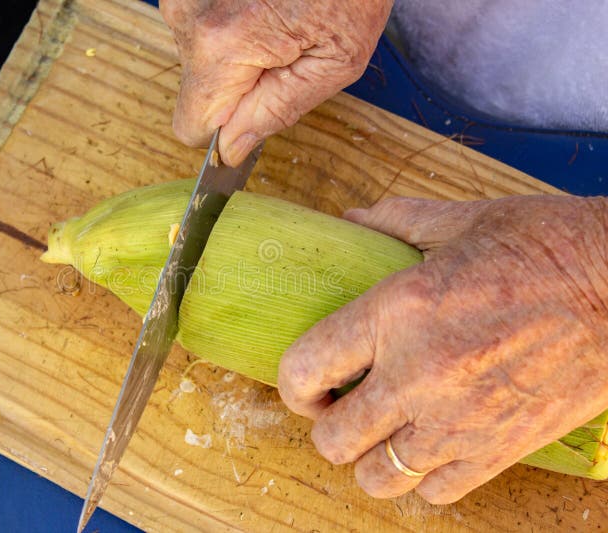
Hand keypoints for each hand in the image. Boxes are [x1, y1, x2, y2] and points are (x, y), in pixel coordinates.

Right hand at [160, 0, 391, 165]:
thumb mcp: (334, 62)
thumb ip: (276, 112)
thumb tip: (232, 148)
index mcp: (221, 46)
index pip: (190, 127)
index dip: (226, 130)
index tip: (259, 109)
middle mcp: (189, 17)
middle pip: (197, 91)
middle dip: (238, 86)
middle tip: (286, 50)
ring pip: (199, 59)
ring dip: (236, 54)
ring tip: (279, 20)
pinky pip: (201, 30)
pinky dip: (232, 27)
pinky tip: (264, 6)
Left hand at [278, 195, 607, 502]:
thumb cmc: (547, 246)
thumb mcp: (463, 219)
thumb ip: (396, 220)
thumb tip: (352, 219)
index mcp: (396, 310)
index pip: (305, 368)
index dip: (293, 385)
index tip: (307, 384)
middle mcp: (418, 373)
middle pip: (332, 439)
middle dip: (328, 426)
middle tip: (344, 407)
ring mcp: (460, 420)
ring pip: (378, 477)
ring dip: (370, 458)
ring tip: (383, 432)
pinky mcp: (501, 448)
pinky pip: (435, 491)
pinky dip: (422, 476)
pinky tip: (430, 445)